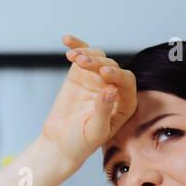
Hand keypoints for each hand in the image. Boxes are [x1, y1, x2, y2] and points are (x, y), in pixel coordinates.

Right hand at [40, 35, 136, 168]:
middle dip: (98, 63)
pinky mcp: (81, 74)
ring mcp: (97, 79)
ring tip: (74, 57)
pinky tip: (66, 41)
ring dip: (87, 54)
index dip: (117, 75)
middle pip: (111, 66)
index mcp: (125, 104)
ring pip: (98, 58)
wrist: (59, 144)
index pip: (126, 82)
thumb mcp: (94, 132)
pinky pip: (82, 55)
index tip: (103, 73)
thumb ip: (104, 111)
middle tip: (82, 63)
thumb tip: (110, 89)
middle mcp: (114, 88)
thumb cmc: (81, 144)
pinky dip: (76, 47)